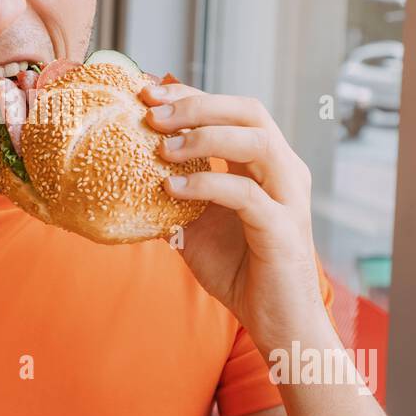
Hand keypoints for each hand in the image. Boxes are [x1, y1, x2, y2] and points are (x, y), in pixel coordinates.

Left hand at [140, 83, 325, 349]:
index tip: (147, 92)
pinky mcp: (283, 230)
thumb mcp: (196, 226)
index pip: (232, 110)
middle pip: (249, 112)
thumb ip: (174, 195)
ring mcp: (289, 198)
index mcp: (266, 164)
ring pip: (256, 142)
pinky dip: (207, 185)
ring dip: (204, 137)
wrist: (277, 323)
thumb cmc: (241, 272)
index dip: (192, 94)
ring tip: (161, 148)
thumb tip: (126, 171)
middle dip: (197, 104)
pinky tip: (172, 190)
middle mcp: (284, 171)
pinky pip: (246, 194)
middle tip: (151, 111)